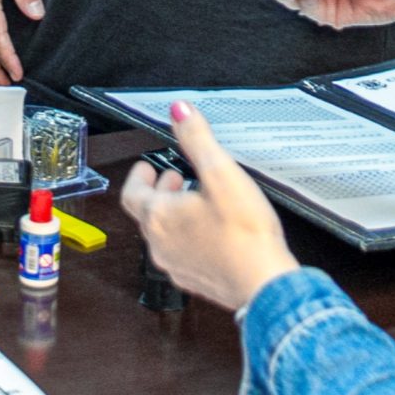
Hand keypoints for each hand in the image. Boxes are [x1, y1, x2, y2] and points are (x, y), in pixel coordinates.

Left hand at [121, 100, 297, 313]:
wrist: (264, 284)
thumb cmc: (244, 233)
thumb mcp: (221, 173)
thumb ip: (197, 138)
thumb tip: (180, 111)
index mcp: (158, 217)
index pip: (131, 193)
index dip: (138, 176)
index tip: (148, 166)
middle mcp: (159, 244)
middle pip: (148, 213)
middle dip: (161, 191)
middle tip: (176, 177)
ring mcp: (176, 265)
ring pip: (165, 234)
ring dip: (175, 214)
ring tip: (197, 199)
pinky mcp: (195, 280)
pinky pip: (182, 253)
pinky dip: (189, 236)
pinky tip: (213, 230)